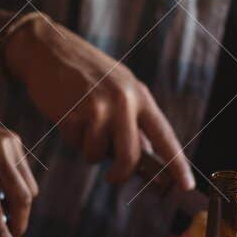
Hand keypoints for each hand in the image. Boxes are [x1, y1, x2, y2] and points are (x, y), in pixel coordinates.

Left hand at [0, 106, 37, 236]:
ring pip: (27, 190)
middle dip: (18, 227)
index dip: (3, 235)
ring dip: (20, 212)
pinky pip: (25, 176)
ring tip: (6, 225)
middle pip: (20, 200)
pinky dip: (18, 193)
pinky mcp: (16, 140)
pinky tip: (4, 201)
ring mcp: (9, 142)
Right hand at [4, 16, 193, 188]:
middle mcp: (124, 101)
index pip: (164, 135)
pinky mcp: (76, 113)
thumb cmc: (84, 74)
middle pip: (131, 156)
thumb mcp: (117, 89)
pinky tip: (68, 115)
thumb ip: (131, 120)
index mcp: (139, 95)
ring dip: (88, 149)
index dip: (177, 164)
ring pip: (99, 154)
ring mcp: (101, 106)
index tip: (187, 186)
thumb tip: (144, 159)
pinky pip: (77, 144)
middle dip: (121, 173)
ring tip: (82, 124)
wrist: (49, 50)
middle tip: (112, 177)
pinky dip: (71, 138)